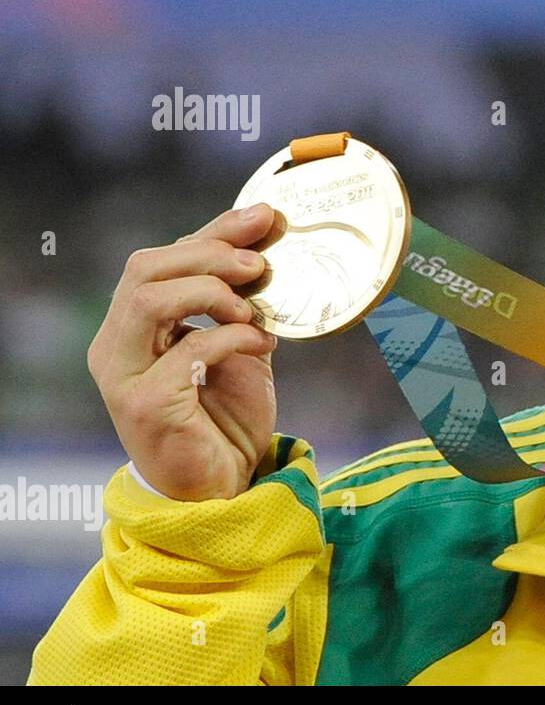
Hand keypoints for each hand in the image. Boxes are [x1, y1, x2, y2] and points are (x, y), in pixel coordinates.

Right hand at [87, 204, 280, 500]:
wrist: (223, 488)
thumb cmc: (226, 417)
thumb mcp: (239, 347)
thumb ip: (242, 303)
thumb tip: (270, 241)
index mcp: (133, 327)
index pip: (161, 259)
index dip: (214, 230)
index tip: (264, 216)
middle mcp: (115, 347)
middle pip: (144, 269)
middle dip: (208, 253)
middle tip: (259, 263)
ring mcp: (123, 377)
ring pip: (148, 300)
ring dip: (209, 291)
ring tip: (253, 306)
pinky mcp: (145, 406)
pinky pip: (187, 352)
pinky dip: (232, 338)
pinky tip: (263, 344)